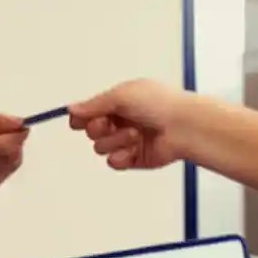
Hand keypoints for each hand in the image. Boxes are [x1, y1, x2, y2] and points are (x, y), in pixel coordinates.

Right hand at [0, 105, 28, 196]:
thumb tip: (20, 124)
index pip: (5, 147)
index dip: (19, 136)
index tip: (21, 126)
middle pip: (10, 160)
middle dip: (15, 143)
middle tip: (0, 131)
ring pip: (9, 168)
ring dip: (8, 153)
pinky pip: (1, 177)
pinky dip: (1, 164)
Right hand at [67, 79, 191, 170]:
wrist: (185, 127)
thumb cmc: (161, 104)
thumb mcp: (122, 94)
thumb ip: (93, 104)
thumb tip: (71, 108)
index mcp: (118, 102)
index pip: (88, 112)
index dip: (82, 117)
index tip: (81, 119)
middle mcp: (121, 121)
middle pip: (90, 131)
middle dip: (98, 128)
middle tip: (111, 123)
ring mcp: (126, 141)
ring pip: (100, 147)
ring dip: (115, 140)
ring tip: (135, 134)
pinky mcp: (133, 158)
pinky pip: (113, 162)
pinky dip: (121, 156)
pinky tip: (133, 149)